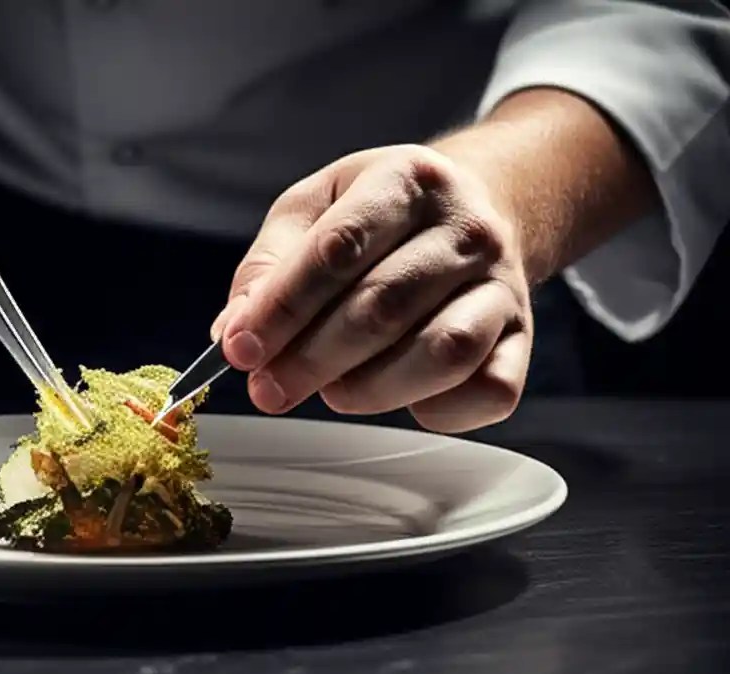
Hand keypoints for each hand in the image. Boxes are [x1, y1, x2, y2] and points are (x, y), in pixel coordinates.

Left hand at [213, 144, 531, 432]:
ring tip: (330, 392)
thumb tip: (234, 332)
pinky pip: (491, 390)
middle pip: (383, 306)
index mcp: (406, 179)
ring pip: (442, 353)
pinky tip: (401, 398)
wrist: (481, 204)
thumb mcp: (313, 208)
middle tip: (267, 389)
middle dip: (311, 359)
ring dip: (370, 388)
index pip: (338, 248)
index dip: (282, 307)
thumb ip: (268, 266)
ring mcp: (503, 285)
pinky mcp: (523, 337)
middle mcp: (466, 228)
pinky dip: (439, 410)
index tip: (240, 349)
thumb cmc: (380, 213)